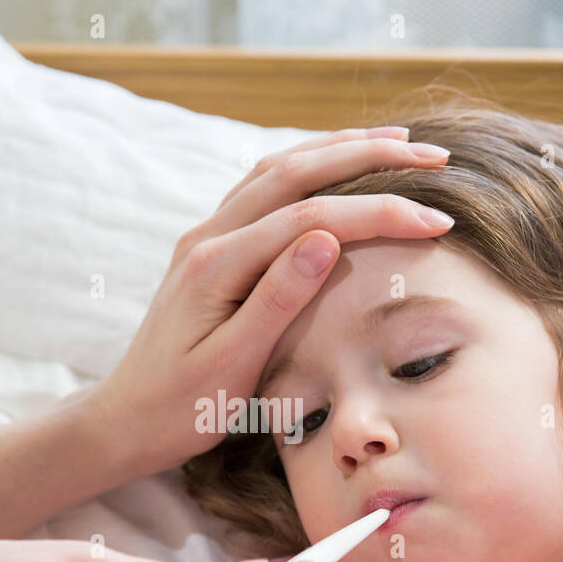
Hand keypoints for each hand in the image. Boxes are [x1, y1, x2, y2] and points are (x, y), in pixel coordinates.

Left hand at [86, 126, 452, 473]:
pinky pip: (265, 188)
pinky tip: (337, 164)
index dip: (377, 211)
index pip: (311, 218)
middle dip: (369, 155)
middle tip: (432, 154)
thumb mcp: (232, 365)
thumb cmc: (181, 408)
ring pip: (279, 169)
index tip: (435, 219)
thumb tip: (326, 238)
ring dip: (340, 149)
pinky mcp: (212, 248)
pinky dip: (309, 167)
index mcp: (216, 266)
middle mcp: (209, 237)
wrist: (127, 420)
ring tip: (397, 140)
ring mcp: (207, 237)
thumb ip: (276, 299)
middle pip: (296, 172)